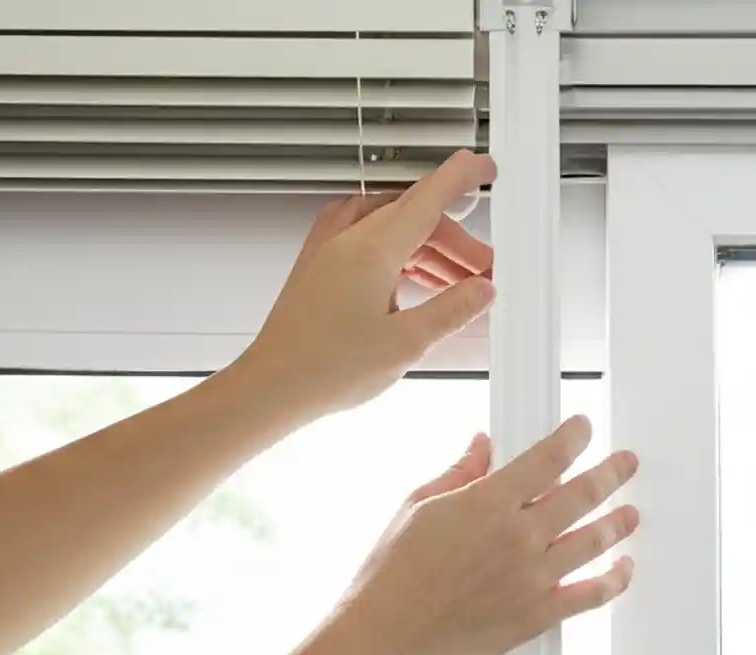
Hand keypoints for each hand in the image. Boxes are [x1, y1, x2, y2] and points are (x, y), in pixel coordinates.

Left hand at [233, 151, 496, 419]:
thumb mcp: (407, 343)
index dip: (460, 178)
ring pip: (392, 231)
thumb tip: (481, 290)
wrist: (272, 386)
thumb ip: (452, 309)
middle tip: (482, 270)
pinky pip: (367, 243)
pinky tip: (413, 282)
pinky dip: (399, 256)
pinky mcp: (319, 269)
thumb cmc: (324, 368)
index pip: (428, 198)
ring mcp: (329, 252)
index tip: (483, 167)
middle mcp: (348, 240)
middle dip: (455, 240)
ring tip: (455, 284)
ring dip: (429, 250)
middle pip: (414, 218)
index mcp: (372, 249)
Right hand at [334, 416, 639, 654]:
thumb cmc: (394, 574)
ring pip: (594, 540)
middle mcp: (518, 536)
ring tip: (631, 512)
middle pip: (583, 494)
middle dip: (611, 472)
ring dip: (619, 522)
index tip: (583, 429)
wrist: (387, 635)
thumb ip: (459, 472)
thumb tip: (481, 446)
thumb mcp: (419, 505)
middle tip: (625, 463)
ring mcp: (533, 577)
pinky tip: (622, 569)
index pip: (549, 457)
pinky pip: (591, 595)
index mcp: (488, 502)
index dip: (574, 436)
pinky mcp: (537, 615)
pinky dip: (614, 580)